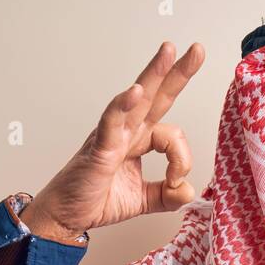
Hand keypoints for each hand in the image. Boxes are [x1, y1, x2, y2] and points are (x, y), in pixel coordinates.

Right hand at [19, 40, 204, 240]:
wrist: (67, 214)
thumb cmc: (96, 199)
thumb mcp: (143, 200)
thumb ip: (168, 195)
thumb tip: (189, 191)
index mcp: (139, 140)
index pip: (173, 134)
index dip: (182, 159)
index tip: (176, 182)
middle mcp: (128, 131)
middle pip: (157, 95)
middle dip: (178, 72)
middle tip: (197, 49)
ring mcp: (113, 135)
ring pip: (137, 98)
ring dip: (154, 73)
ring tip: (169, 50)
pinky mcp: (99, 146)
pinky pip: (112, 120)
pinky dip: (123, 105)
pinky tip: (134, 91)